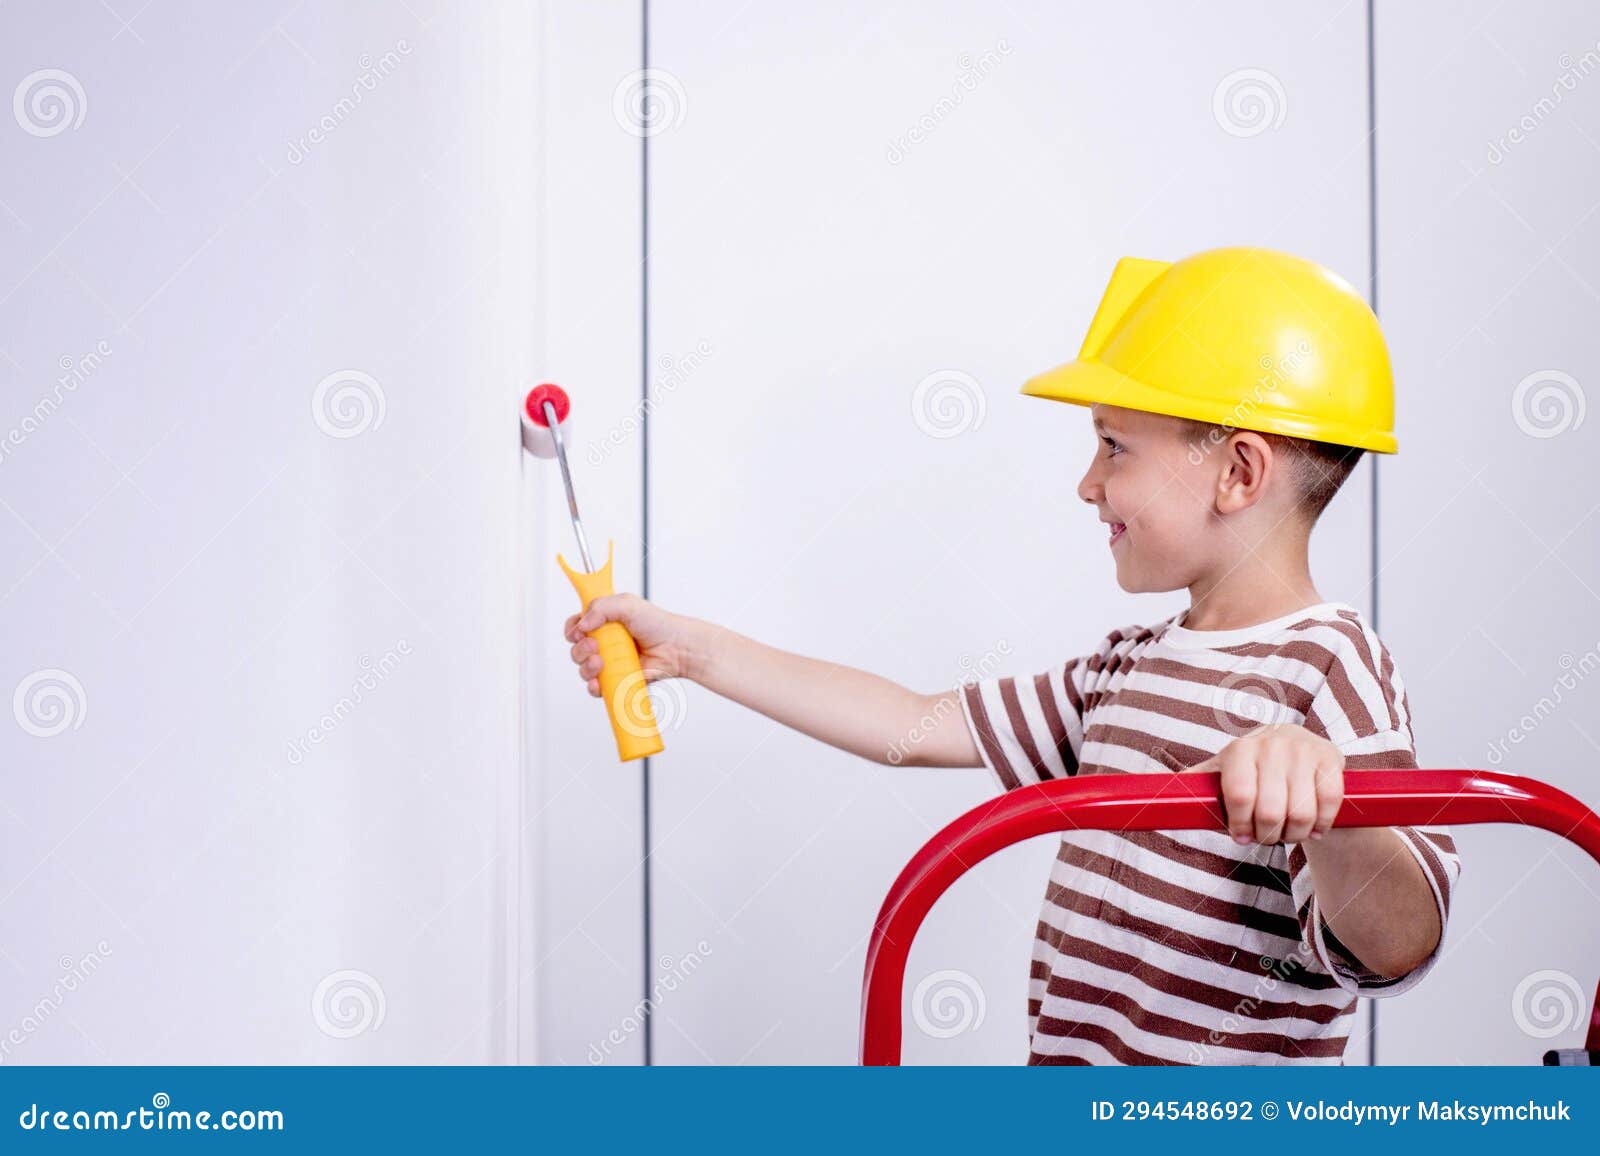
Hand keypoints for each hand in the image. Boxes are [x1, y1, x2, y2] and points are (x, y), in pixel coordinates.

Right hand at [562, 594, 697, 697]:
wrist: (676, 648)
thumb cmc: (657, 624)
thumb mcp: (627, 604)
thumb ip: (601, 607)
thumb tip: (582, 624)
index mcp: (603, 621)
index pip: (576, 625)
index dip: (573, 629)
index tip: (578, 631)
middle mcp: (604, 642)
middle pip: (577, 649)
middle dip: (580, 649)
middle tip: (595, 646)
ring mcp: (610, 662)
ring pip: (584, 669)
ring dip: (586, 667)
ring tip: (600, 662)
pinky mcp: (617, 679)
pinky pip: (597, 687)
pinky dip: (594, 686)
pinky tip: (599, 682)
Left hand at [1190, 724, 1344, 844]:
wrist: (1299, 747)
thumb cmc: (1253, 769)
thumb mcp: (1222, 771)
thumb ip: (1195, 784)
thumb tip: (1155, 796)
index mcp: (1239, 749)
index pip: (1239, 796)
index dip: (1240, 825)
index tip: (1240, 837)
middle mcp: (1271, 745)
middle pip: (1270, 811)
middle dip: (1267, 836)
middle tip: (1266, 837)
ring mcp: (1303, 750)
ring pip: (1301, 812)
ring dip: (1295, 835)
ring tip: (1288, 834)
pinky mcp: (1331, 758)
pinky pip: (1329, 804)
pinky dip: (1322, 825)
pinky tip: (1313, 828)